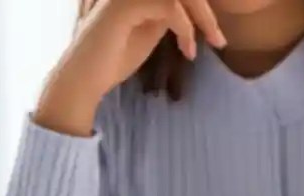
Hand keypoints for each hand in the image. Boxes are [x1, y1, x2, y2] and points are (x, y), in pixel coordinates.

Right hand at [35, 0, 225, 136]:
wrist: (84, 80)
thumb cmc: (112, 59)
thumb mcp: (149, 30)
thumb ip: (167, 13)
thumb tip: (192, 7)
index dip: (199, 7)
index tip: (213, 34)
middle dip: (206, 10)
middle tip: (219, 39)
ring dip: (202, 17)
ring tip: (213, 42)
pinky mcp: (123, 5)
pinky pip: (170, 7)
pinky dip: (185, 29)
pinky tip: (188, 50)